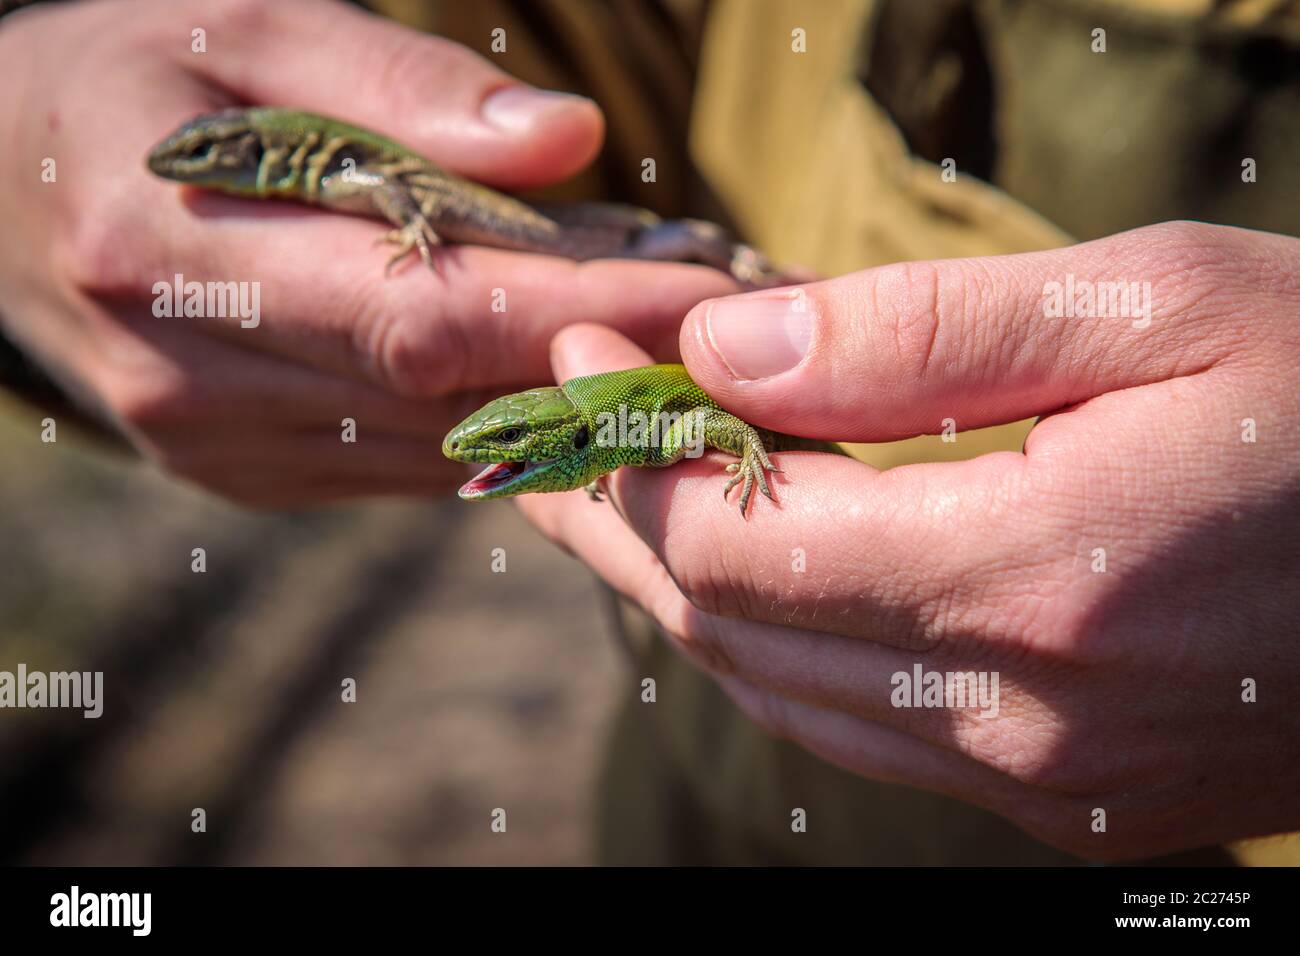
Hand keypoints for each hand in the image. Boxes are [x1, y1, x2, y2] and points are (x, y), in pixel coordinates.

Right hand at [0, 0, 735, 504]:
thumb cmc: (130, 80)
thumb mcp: (247, 27)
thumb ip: (406, 91)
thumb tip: (571, 145)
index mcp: (171, 249)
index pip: (428, 312)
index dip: (585, 314)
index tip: (720, 294)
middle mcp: (195, 377)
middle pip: (454, 399)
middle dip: (617, 368)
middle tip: (745, 338)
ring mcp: (221, 448)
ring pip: (447, 448)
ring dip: (579, 406)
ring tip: (688, 352)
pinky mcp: (252, 476)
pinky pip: (413, 465)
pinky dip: (506, 427)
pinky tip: (574, 380)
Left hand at [519, 221, 1299, 858]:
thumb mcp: (1146, 303)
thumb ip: (913, 336)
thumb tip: (724, 345)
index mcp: (1035, 576)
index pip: (735, 535)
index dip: (628, 449)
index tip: (580, 361)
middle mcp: (1024, 713)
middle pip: (731, 630)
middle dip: (617, 528)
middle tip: (551, 443)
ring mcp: (1046, 780)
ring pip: (782, 696)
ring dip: (682, 594)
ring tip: (616, 502)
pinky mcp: (1071, 801)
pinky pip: (864, 733)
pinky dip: (780, 649)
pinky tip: (753, 579)